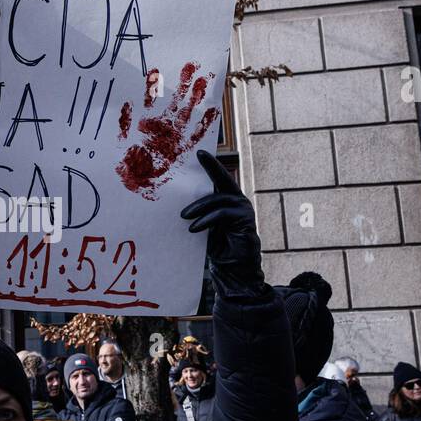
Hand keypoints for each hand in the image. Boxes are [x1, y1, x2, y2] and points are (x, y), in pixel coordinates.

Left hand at [180, 150, 263, 295]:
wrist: (232, 269)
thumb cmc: (216, 247)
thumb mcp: (202, 225)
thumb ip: (197, 212)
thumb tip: (175, 202)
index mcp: (226, 200)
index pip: (217, 179)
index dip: (210, 164)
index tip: (199, 151)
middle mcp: (237, 201)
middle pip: (223, 179)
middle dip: (212, 166)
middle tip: (198, 156)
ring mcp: (243, 210)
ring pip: (220, 198)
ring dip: (199, 206)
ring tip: (183, 217)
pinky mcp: (245, 221)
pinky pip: (223, 214)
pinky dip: (206, 219)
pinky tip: (194, 228)